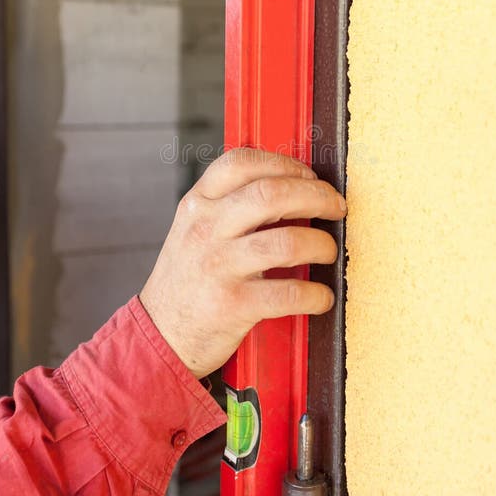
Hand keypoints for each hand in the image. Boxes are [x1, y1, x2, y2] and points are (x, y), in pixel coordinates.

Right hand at [140, 148, 346, 377]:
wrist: (160, 334)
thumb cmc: (187, 279)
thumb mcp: (195, 229)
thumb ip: (230, 205)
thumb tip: (291, 187)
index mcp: (197, 204)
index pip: (241, 162)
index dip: (284, 163)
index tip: (308, 175)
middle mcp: (206, 229)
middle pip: (272, 194)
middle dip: (317, 195)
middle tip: (336, 206)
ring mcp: (219, 266)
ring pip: (287, 242)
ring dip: (322, 244)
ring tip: (328, 250)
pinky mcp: (233, 305)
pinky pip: (289, 294)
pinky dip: (316, 294)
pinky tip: (320, 296)